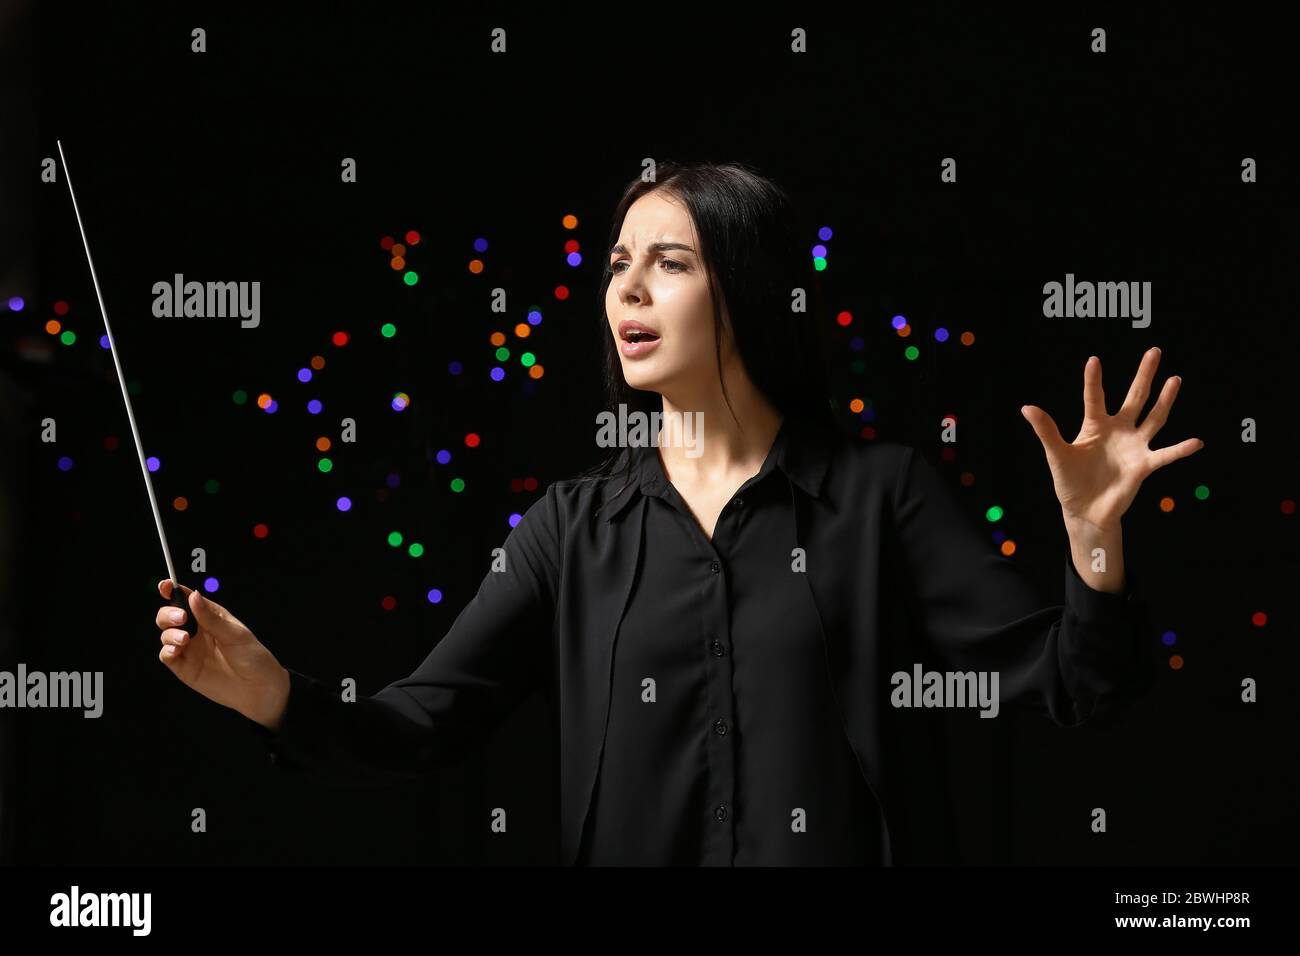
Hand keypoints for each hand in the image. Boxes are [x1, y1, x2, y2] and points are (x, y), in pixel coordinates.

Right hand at [155, 580, 290, 729]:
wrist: (258, 690)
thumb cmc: (253, 657)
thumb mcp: (235, 634)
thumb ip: (211, 618)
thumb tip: (193, 595)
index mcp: (211, 616)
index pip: (188, 599)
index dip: (173, 590)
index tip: (165, 586)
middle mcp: (197, 630)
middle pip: (170, 615)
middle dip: (168, 613)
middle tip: (181, 618)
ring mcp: (189, 649)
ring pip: (165, 634)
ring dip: (169, 633)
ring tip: (184, 638)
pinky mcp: (184, 667)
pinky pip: (167, 655)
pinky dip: (167, 650)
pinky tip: (177, 650)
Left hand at [1020, 347, 1203, 530]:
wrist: (1084, 510)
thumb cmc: (1069, 481)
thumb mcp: (1056, 454)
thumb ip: (1046, 430)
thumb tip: (1026, 407)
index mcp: (1095, 426)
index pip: (1094, 398)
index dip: (1093, 380)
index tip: (1093, 360)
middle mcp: (1118, 431)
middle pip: (1134, 397)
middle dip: (1144, 375)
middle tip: (1154, 351)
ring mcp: (1134, 446)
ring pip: (1154, 418)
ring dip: (1165, 400)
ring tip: (1175, 379)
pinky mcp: (1144, 466)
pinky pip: (1165, 455)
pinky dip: (1180, 450)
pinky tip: (1196, 442)